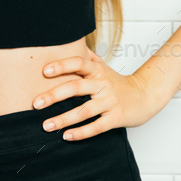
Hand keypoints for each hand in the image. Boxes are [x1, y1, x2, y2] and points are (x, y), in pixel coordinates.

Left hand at [32, 52, 167, 139]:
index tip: (44, 71)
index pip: (78, 63)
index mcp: (97, 70)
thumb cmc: (118, 82)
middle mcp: (102, 83)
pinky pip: (97, 126)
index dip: (61, 66)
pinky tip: (67, 136)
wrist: (145, 95)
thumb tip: (69, 43)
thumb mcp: (103, 66)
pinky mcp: (116, 118)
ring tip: (46, 125)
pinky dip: (81, 132)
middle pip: (75, 87)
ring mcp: (109, 101)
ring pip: (83, 110)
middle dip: (53, 95)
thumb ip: (86, 57)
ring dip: (63, 119)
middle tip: (35, 103)